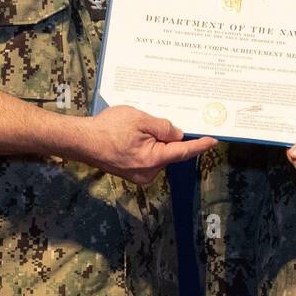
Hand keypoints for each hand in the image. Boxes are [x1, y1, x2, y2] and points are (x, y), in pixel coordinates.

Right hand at [75, 106, 217, 184]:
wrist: (82, 141)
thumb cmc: (107, 128)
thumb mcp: (140, 119)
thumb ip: (163, 127)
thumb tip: (178, 135)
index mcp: (152, 159)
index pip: (183, 152)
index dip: (199, 145)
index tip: (213, 141)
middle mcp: (148, 172)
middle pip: (169, 152)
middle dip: (166, 137)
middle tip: (148, 122)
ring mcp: (139, 175)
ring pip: (158, 154)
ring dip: (154, 141)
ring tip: (132, 129)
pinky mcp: (132, 173)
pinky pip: (147, 157)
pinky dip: (145, 146)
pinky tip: (130, 136)